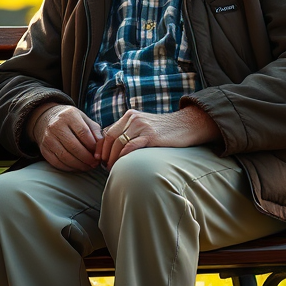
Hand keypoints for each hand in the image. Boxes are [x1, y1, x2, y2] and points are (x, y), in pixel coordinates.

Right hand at [27, 103, 104, 171]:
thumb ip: (95, 132)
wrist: (46, 119)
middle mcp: (56, 126)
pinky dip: (69, 168)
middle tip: (95, 163)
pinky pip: (58, 163)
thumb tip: (101, 149)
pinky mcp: (44, 149)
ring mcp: (48, 138)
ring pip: (66, 157)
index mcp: (69, 115)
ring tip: (87, 166)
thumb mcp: (84, 119)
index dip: (93, 147)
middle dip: (87, 158)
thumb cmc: (70, 121)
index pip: (84, 133)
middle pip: (74, 147)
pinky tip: (77, 166)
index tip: (98, 154)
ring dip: (80, 165)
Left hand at [97, 105, 218, 168]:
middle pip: (110, 138)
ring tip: (112, 169)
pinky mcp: (150, 135)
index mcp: (129, 116)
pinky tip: (123, 165)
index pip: (107, 131)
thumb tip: (114, 148)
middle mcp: (133, 118)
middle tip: (104, 166)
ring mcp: (141, 126)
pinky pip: (131, 147)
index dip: (101, 146)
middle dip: (105, 154)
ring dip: (112, 158)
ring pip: (118, 143)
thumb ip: (130, 132)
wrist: (187, 125)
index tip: (98, 158)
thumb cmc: (165, 130)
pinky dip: (123, 157)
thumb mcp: (144, 126)